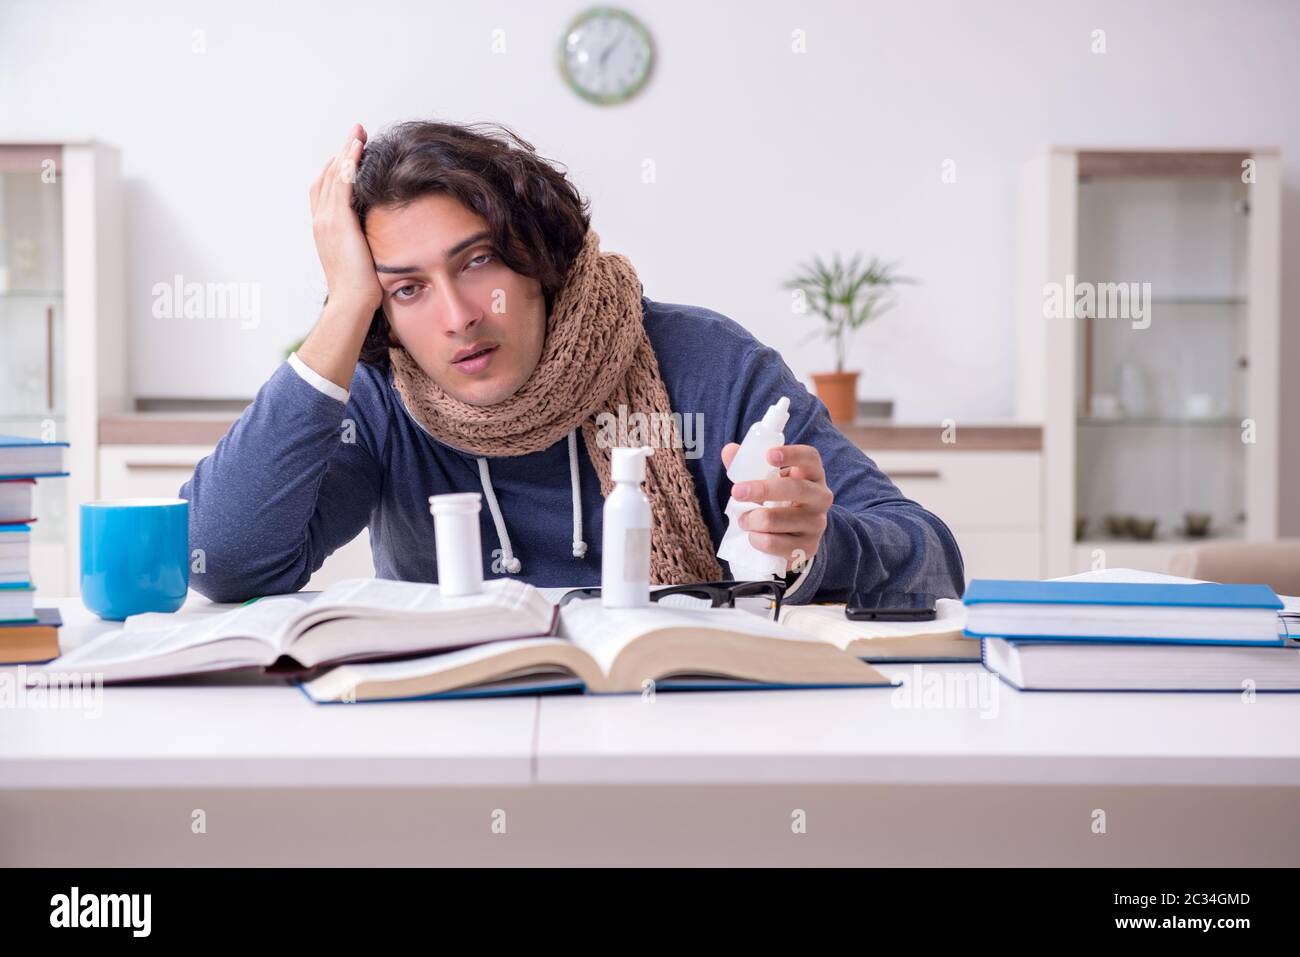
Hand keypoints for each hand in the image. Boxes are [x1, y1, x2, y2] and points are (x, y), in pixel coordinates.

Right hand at [309, 123, 381, 314]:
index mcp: (324, 229)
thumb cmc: (361, 288)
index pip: (325, 190)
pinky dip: (348, 162)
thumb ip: (364, 241)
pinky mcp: (338, 221)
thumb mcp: (361, 258)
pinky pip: (341, 183)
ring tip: (358, 133)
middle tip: (356, 133)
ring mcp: (326, 220)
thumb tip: (378, 236)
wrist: (352, 303)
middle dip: (341, 152)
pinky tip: (358, 148)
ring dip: (346, 150)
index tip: (351, 153)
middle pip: (327, 176)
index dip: (336, 168)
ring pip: (333, 174)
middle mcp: (320, 220)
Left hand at [721, 443, 831, 574]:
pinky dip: (756, 539)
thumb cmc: (779, 501)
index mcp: (812, 474)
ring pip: (776, 519)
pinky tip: (754, 536)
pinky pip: (774, 543)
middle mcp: (821, 497)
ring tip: (743, 520)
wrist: (795, 537)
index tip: (769, 455)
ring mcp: (817, 524)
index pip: (810, 457)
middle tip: (736, 492)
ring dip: (751, 519)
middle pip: (795, 488)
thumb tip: (728, 451)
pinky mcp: (808, 548)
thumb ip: (748, 465)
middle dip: (762, 490)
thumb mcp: (768, 481)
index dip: (792, 454)